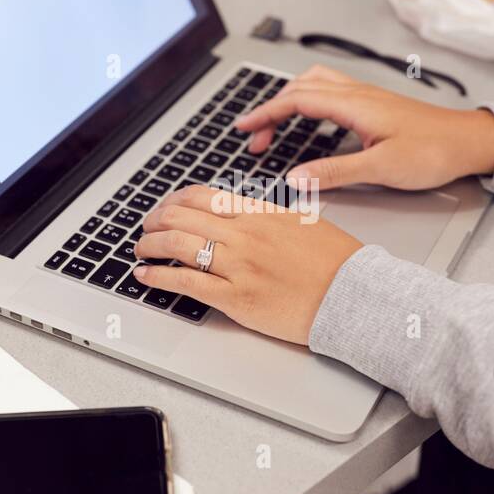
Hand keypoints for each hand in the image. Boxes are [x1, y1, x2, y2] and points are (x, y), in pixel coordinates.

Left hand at [132, 185, 362, 343]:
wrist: (354, 296)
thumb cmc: (337, 264)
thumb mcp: (303, 222)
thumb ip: (269, 216)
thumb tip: (244, 213)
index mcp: (261, 212)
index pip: (202, 195)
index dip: (174, 200)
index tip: (166, 206)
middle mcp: (245, 233)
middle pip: (181, 216)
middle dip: (154, 220)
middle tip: (146, 228)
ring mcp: (238, 265)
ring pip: (177, 244)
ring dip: (149, 245)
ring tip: (140, 250)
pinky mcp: (236, 298)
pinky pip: (185, 282)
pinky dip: (158, 276)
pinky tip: (146, 276)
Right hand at [235, 64, 493, 190]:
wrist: (471, 142)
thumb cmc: (434, 152)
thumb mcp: (381, 168)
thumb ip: (334, 172)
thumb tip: (295, 178)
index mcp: (355, 105)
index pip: (297, 100)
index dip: (265, 114)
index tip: (243, 128)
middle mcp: (358, 94)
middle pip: (301, 88)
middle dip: (271, 109)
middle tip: (254, 137)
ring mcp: (367, 97)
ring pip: (316, 84)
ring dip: (290, 100)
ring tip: (275, 126)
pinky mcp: (376, 105)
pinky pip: (331, 92)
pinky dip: (309, 101)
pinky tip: (311, 120)